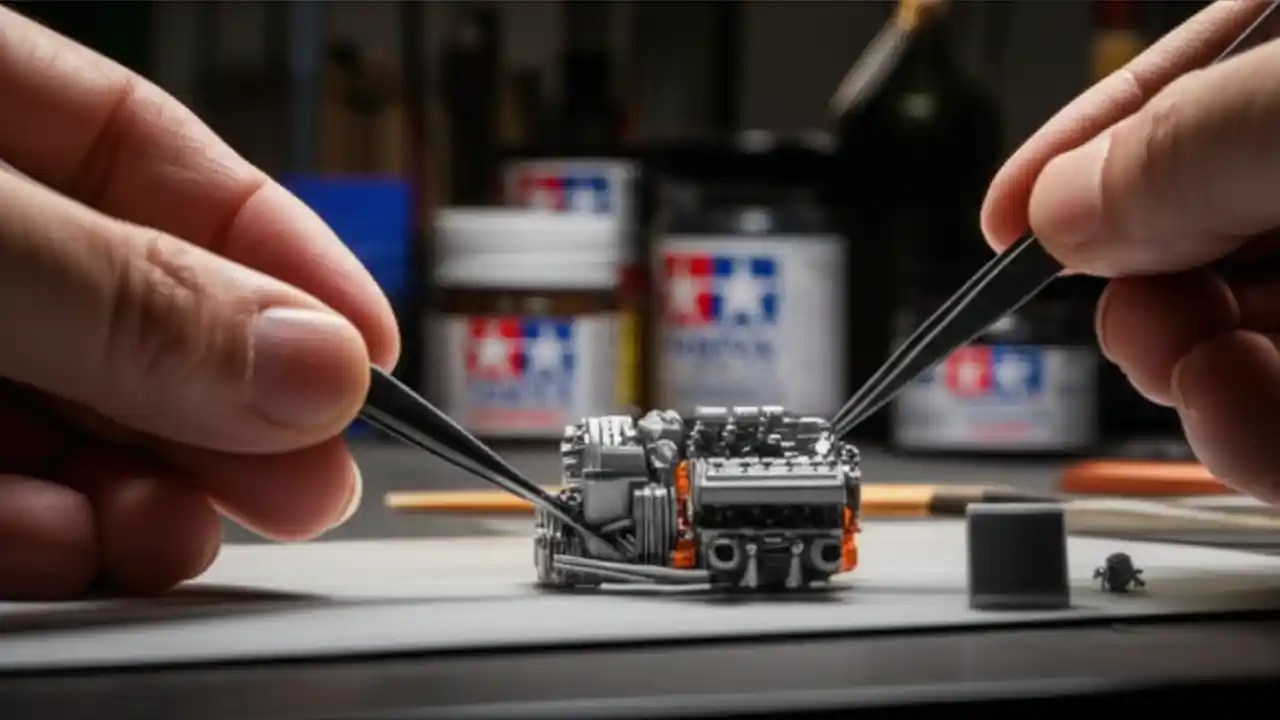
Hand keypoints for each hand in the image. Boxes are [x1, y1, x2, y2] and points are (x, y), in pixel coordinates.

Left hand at [0, 8, 399, 597]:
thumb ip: (123, 296)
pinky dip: (25, 532)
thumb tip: (315, 363)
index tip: (369, 348)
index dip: (279, 255)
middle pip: (122, 309)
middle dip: (222, 406)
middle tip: (309, 479)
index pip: (156, 160)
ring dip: (132, 488)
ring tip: (183, 534)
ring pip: (53, 414)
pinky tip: (68, 544)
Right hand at [981, 0, 1279, 502]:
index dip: (1078, 158)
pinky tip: (1235, 414)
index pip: (1176, 97)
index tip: (1003, 223)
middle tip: (1137, 311)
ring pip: (1239, 342)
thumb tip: (1061, 215)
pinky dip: (1251, 436)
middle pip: (1197, 231)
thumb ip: (1188, 142)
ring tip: (1203, 370)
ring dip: (1190, 373)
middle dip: (1141, 287)